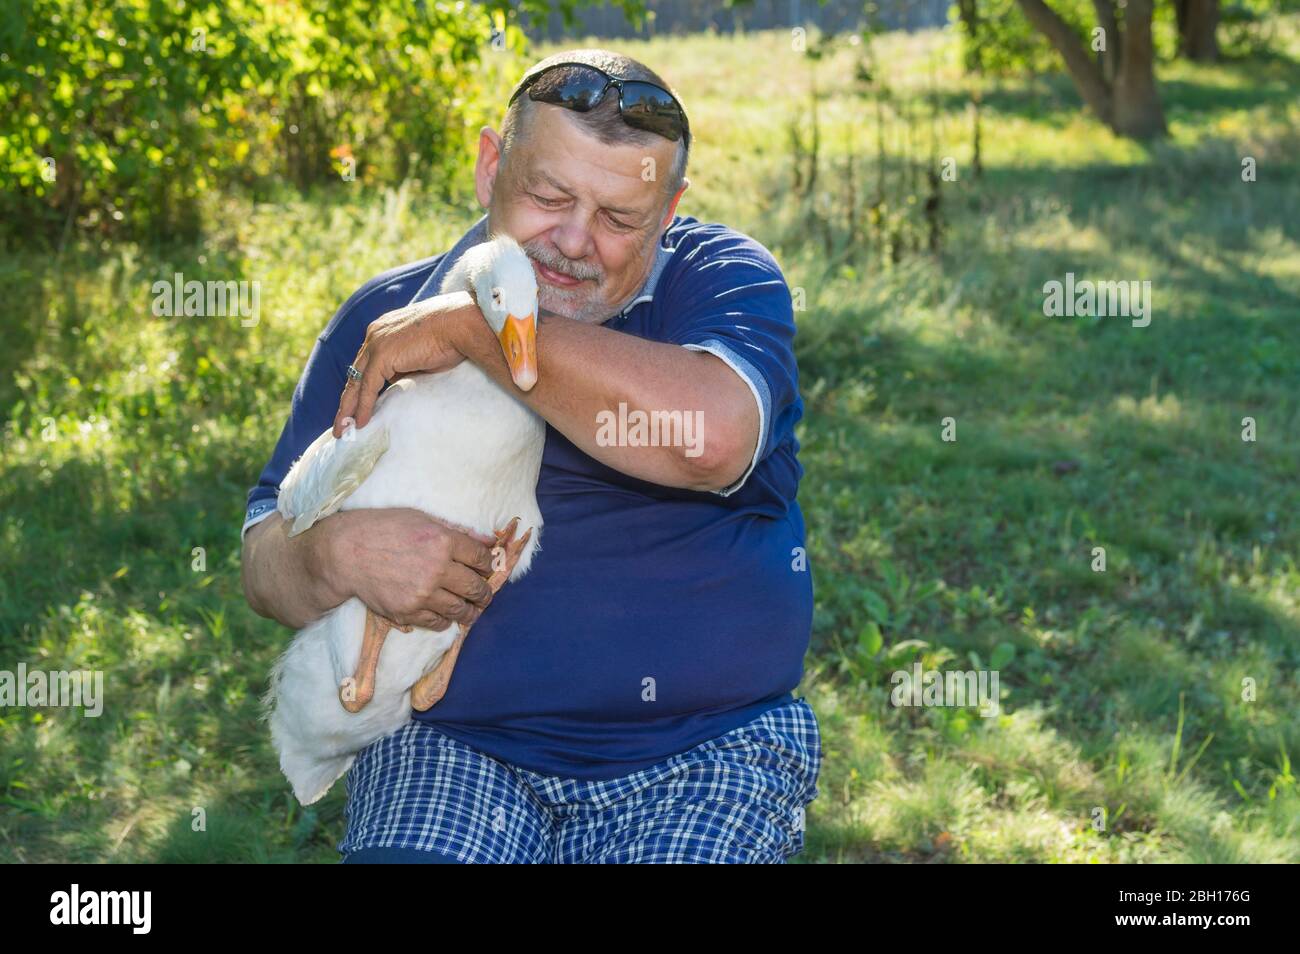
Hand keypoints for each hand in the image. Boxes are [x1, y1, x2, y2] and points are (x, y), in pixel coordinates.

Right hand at [317, 508, 496, 629]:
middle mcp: (437, 569)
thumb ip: (457, 531)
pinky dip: (445, 620)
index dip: (488, 565)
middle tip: (485, 595)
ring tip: (472, 611)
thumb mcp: (422, 519)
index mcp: (443, 541)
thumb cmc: (383, 529)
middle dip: (484, 593)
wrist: (346, 553)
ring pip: (460, 609)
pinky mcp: (408, 612)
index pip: (481, 559)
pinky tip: (446, 616)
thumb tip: (489, 542)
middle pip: (476, 587)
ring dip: (470, 611)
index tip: (485, 569)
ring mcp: (423, 593)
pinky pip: (437, 622)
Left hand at [333, 292, 477, 436]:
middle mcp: (375, 334)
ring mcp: (376, 343)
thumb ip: (406, 366)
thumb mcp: (422, 354)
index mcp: (384, 330)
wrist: (461, 324)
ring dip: (348, 409)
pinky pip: (369, 387)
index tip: (355, 407)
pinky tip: (360, 423)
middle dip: (347, 401)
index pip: (366, 364)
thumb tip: (399, 383)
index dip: (360, 387)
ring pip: (357, 383)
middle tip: (341, 424)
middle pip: (356, 374)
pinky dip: (363, 407)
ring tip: (343, 431)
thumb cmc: (452, 337)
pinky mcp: (382, 356)